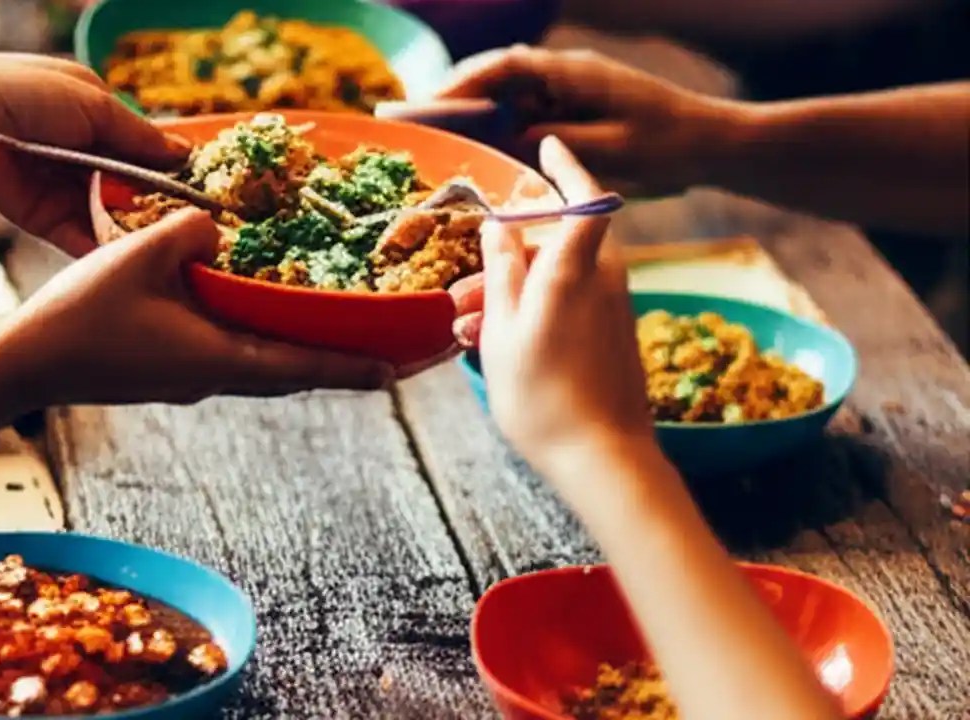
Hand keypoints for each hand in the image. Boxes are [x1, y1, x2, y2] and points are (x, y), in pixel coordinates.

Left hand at [0, 47, 189, 256]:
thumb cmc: (32, 94)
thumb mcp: (97, 106)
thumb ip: (141, 136)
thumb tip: (184, 154)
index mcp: (100, 124)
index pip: (147, 154)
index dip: (173, 173)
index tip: (207, 193)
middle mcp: (87, 161)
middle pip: (134, 192)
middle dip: (161, 209)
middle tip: (198, 231)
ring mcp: (68, 193)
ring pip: (113, 220)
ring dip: (139, 234)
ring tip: (175, 253)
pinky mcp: (48, 221)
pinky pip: (83, 241)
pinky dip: (107, 253)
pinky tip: (138, 264)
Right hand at [0, 206, 392, 405]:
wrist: (26, 366)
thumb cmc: (81, 316)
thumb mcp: (139, 255)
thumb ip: (190, 231)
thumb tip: (217, 226)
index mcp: (219, 357)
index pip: (305, 365)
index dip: (354, 368)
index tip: (396, 373)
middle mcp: (214, 377)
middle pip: (292, 373)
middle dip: (338, 364)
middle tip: (381, 356)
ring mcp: (190, 380)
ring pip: (263, 368)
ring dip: (301, 355)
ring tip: (332, 335)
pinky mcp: (169, 373)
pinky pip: (233, 359)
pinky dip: (262, 345)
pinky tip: (256, 320)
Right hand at [438, 46, 735, 196]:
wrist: (715, 145)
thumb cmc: (669, 146)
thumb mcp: (610, 150)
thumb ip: (555, 144)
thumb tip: (504, 141)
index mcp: (573, 74)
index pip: (504, 67)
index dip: (461, 83)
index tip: (427, 105)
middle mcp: (565, 75)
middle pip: (496, 76)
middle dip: (453, 96)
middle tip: (412, 121)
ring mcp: (570, 90)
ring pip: (507, 95)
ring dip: (472, 113)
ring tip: (433, 136)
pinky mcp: (575, 110)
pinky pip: (525, 113)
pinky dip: (498, 128)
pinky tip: (479, 150)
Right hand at [454, 137, 653, 478]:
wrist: (603, 457)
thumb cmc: (543, 393)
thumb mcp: (503, 327)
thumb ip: (501, 269)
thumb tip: (501, 225)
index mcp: (575, 266)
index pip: (581, 195)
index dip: (564, 167)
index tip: (546, 145)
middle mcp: (602, 278)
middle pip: (554, 242)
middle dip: (506, 255)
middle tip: (462, 288)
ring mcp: (610, 308)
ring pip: (554, 277)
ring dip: (510, 292)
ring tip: (466, 327)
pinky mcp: (610, 335)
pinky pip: (566, 305)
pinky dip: (531, 314)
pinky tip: (495, 346)